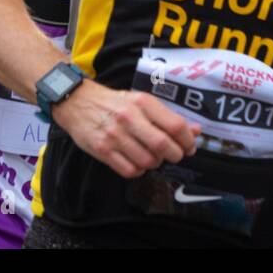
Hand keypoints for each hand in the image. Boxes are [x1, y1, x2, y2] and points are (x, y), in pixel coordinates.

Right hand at [52, 79, 199, 178]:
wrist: (77, 102)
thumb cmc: (114, 103)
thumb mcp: (141, 101)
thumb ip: (167, 116)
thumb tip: (195, 130)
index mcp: (142, 102)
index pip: (175, 125)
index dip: (188, 140)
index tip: (190, 146)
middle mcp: (129, 118)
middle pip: (164, 146)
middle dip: (175, 155)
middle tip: (174, 155)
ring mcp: (115, 136)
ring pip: (148, 161)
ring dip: (155, 163)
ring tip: (151, 156)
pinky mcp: (103, 150)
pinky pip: (130, 170)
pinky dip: (138, 170)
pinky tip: (136, 161)